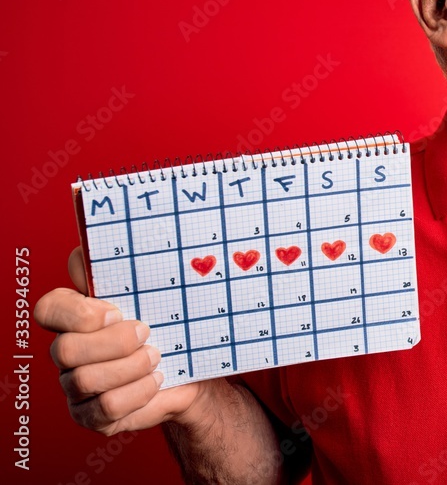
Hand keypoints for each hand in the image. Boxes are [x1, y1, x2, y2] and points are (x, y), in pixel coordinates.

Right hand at [35, 247, 205, 435]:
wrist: (192, 363)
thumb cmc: (166, 320)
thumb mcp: (150, 287)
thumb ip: (119, 264)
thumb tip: (96, 235)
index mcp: (75, 317)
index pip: (49, 308)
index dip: (78, 312)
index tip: (116, 310)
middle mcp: (68, 352)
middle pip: (67, 350)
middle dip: (115, 342)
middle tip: (147, 334)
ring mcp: (76, 387)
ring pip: (86, 380)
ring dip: (131, 367)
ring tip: (156, 356)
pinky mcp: (93, 416)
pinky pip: (106, 408)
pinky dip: (139, 392)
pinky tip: (156, 379)